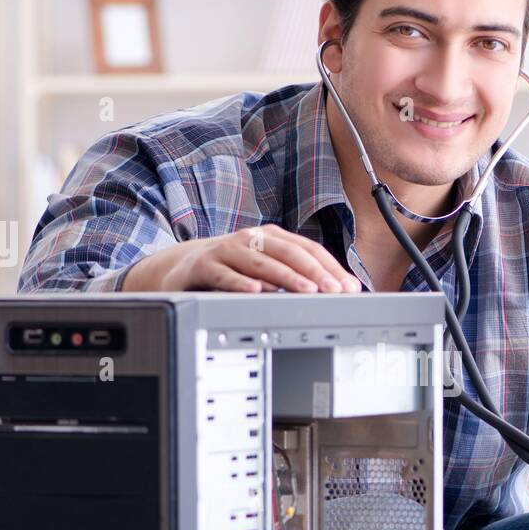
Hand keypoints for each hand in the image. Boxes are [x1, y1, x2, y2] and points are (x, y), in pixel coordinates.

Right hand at [123, 226, 362, 293]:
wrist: (179, 266)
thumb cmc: (229, 267)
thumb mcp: (263, 268)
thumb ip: (293, 276)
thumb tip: (336, 290)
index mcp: (269, 237)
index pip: (307, 249)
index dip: (330, 266)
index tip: (349, 286)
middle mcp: (250, 239)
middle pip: (288, 253)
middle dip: (315, 271)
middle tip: (334, 290)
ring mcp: (226, 250)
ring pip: (261, 263)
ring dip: (287, 277)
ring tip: (308, 290)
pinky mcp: (204, 266)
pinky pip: (225, 275)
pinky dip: (241, 283)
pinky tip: (256, 291)